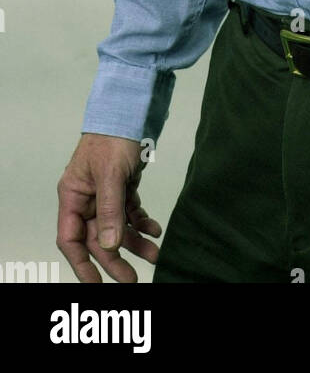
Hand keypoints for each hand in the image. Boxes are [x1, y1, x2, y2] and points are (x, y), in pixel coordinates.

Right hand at [56, 133, 161, 282]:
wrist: (132, 108)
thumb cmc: (113, 136)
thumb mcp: (111, 173)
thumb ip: (109, 210)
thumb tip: (109, 244)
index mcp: (73, 196)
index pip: (71, 239)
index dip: (82, 264)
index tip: (97, 284)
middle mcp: (87, 198)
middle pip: (97, 238)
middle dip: (115, 258)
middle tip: (132, 278)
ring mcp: (105, 194)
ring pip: (117, 228)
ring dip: (135, 242)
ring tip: (155, 254)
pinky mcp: (123, 187)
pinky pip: (131, 213)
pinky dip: (142, 223)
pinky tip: (156, 230)